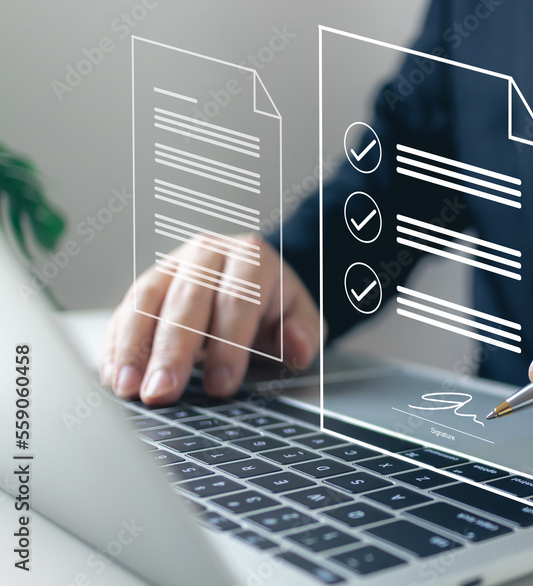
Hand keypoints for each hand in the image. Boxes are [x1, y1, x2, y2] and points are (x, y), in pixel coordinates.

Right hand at [101, 234, 322, 404]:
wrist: (252, 280)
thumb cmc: (274, 305)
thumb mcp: (300, 316)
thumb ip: (305, 333)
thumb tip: (298, 347)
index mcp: (251, 258)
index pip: (237, 301)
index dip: (228, 346)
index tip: (222, 386)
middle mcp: (207, 255)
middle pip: (186, 302)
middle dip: (173, 351)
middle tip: (163, 392)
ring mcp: (171, 267)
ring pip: (146, 303)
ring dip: (134, 349)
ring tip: (129, 388)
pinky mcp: (145, 286)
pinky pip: (123, 313)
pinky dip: (115, 346)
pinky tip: (113, 376)